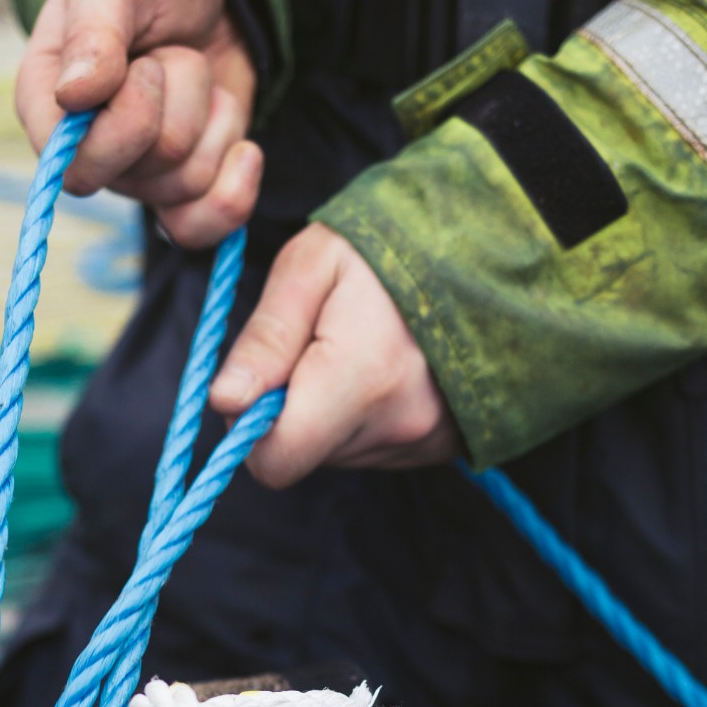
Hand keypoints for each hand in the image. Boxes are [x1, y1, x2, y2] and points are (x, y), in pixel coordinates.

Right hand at [15, 0, 261, 247]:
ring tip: (192, 73)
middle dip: (176, 107)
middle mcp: (85, 150)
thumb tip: (74, 96)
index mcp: (47, 103)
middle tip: (168, 59)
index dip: (123, 121)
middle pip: (137, 173)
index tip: (142, 64)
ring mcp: (135, 176)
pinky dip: (236, 186)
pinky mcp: (182, 191)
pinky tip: (245, 149)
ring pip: (183, 184)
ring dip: (209, 118)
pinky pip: (203, 226)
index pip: (71, 160)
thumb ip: (94, 31)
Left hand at [209, 225, 461, 487]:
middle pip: (304, 454)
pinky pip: (373, 448)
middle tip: (317, 345)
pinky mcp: (443, 445)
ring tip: (358, 348)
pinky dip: (363, 416)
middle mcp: (398, 423)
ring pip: (335, 451)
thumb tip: (225, 402)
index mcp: (361, 378)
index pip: (276, 460)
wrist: (481, 248)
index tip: (261, 380)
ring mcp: (426, 439)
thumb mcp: (310, 267)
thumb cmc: (386, 246)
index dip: (249, 428)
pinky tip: (383, 366)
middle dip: (291, 409)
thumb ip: (265, 338)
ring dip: (328, 411)